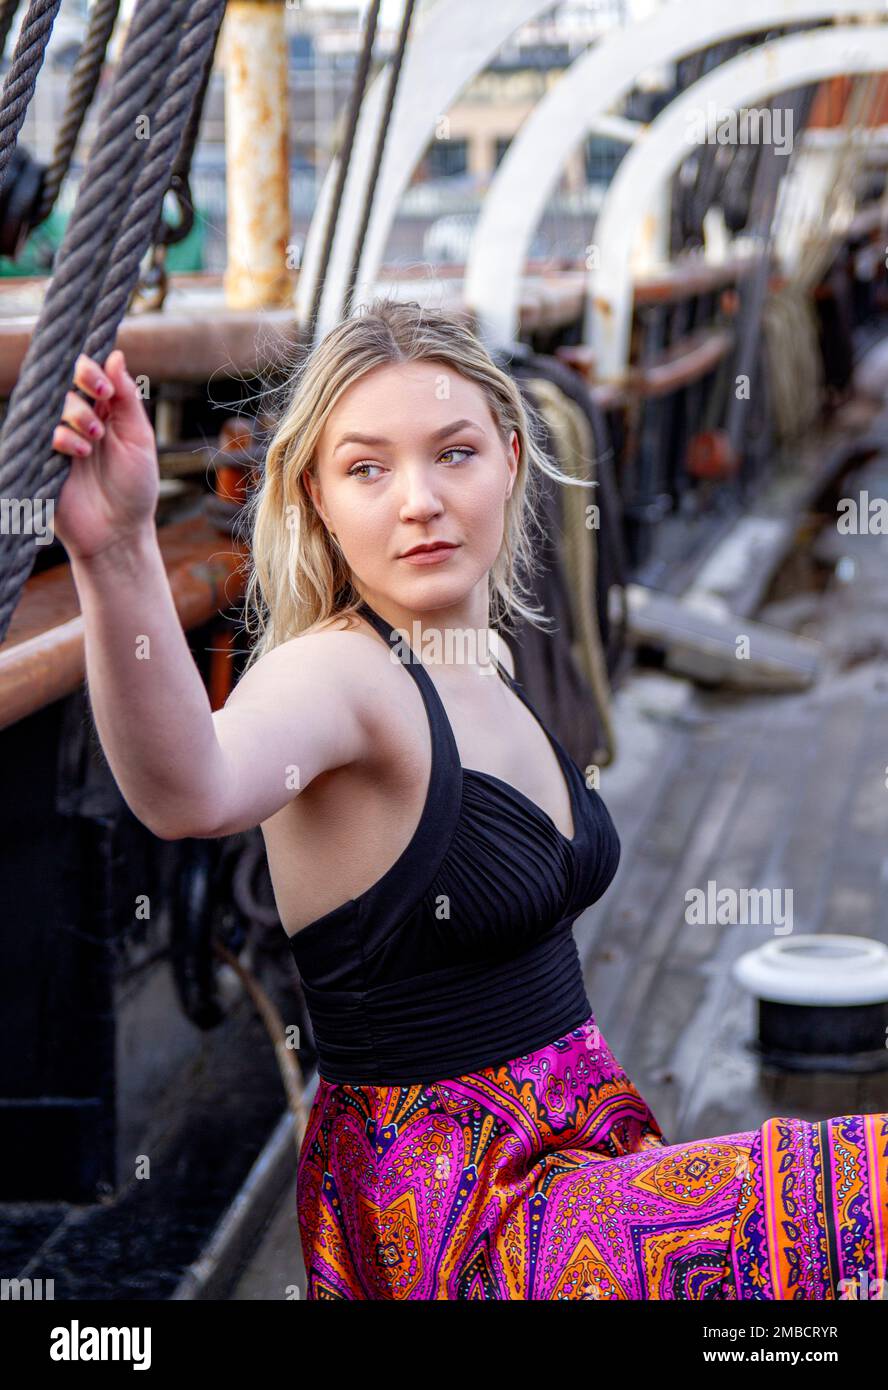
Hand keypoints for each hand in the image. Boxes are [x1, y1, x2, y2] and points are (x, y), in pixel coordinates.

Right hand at [51, 348, 159, 561]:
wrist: (118, 532)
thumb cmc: (136, 488)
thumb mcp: (140, 439)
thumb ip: (127, 399)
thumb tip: (114, 355)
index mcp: (106, 410)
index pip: (88, 373)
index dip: (91, 369)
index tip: (104, 384)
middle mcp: (80, 419)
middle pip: (67, 381)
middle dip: (83, 384)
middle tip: (100, 398)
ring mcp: (60, 437)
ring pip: (54, 404)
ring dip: (77, 414)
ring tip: (94, 439)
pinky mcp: (44, 458)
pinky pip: (42, 432)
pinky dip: (62, 437)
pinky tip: (77, 454)